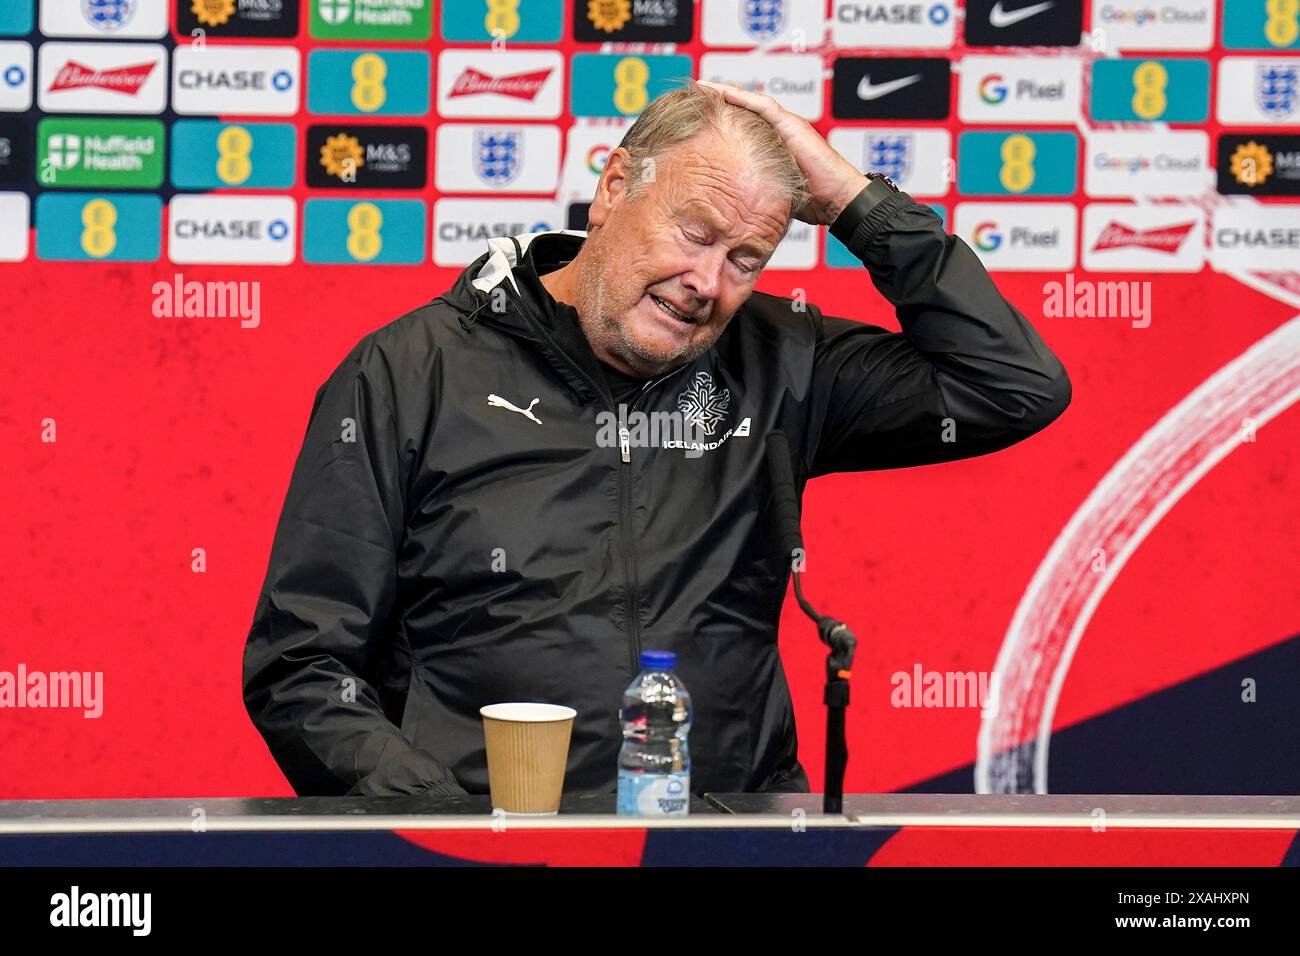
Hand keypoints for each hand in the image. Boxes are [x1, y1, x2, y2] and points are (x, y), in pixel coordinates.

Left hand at [696, 79, 869, 226]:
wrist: (836, 197)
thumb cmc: (810, 200)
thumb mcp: (772, 191)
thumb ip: (754, 186)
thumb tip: (728, 203)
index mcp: (773, 144)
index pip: (743, 124)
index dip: (721, 117)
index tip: (698, 114)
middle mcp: (779, 130)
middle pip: (744, 109)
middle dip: (719, 100)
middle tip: (695, 93)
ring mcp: (787, 125)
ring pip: (751, 102)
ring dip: (727, 92)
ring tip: (703, 87)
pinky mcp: (792, 125)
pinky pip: (764, 107)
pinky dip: (744, 98)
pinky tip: (724, 93)